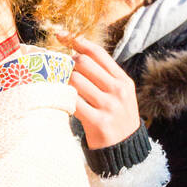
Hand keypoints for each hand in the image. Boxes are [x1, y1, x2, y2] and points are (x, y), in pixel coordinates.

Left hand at [66, 33, 140, 149]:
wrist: (125, 151)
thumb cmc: (116, 119)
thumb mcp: (119, 95)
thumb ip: (103, 77)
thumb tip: (76, 55)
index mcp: (123, 80)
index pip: (97, 53)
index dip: (77, 41)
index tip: (61, 36)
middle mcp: (118, 90)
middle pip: (84, 63)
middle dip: (68, 65)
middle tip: (62, 73)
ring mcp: (109, 106)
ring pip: (75, 80)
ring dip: (64, 82)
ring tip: (62, 89)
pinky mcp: (98, 121)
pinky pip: (73, 102)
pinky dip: (63, 99)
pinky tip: (61, 101)